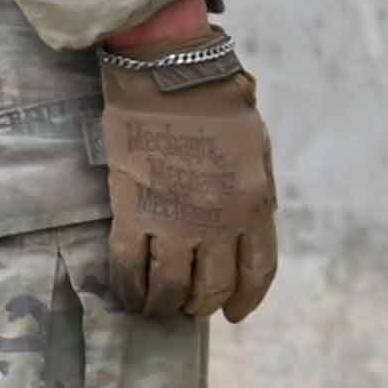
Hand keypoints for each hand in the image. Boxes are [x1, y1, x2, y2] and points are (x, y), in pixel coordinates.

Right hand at [98, 53, 278, 319]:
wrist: (171, 74)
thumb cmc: (217, 105)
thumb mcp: (256, 151)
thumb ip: (253, 193)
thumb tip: (247, 229)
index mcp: (255, 203)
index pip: (257, 272)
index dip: (245, 300)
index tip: (234, 313)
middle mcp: (220, 220)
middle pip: (213, 287)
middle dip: (201, 304)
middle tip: (189, 305)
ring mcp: (175, 219)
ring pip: (171, 288)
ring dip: (163, 305)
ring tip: (157, 305)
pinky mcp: (134, 211)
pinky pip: (131, 268)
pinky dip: (130, 289)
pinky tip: (130, 294)